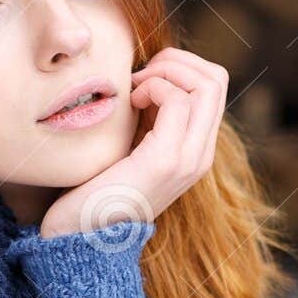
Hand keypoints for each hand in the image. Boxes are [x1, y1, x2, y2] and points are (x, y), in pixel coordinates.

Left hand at [38, 47, 228, 238]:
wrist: (79, 236)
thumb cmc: (95, 188)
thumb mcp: (130, 144)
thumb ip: (149, 117)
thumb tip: (149, 73)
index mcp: (195, 150)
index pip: (214, 86)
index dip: (181, 66)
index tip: (144, 77)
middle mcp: (200, 156)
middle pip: (218, 80)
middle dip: (177, 61)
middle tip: (141, 74)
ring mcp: (189, 160)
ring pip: (207, 85)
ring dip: (166, 72)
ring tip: (135, 89)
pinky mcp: (167, 162)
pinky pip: (178, 101)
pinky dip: (154, 87)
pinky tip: (131, 101)